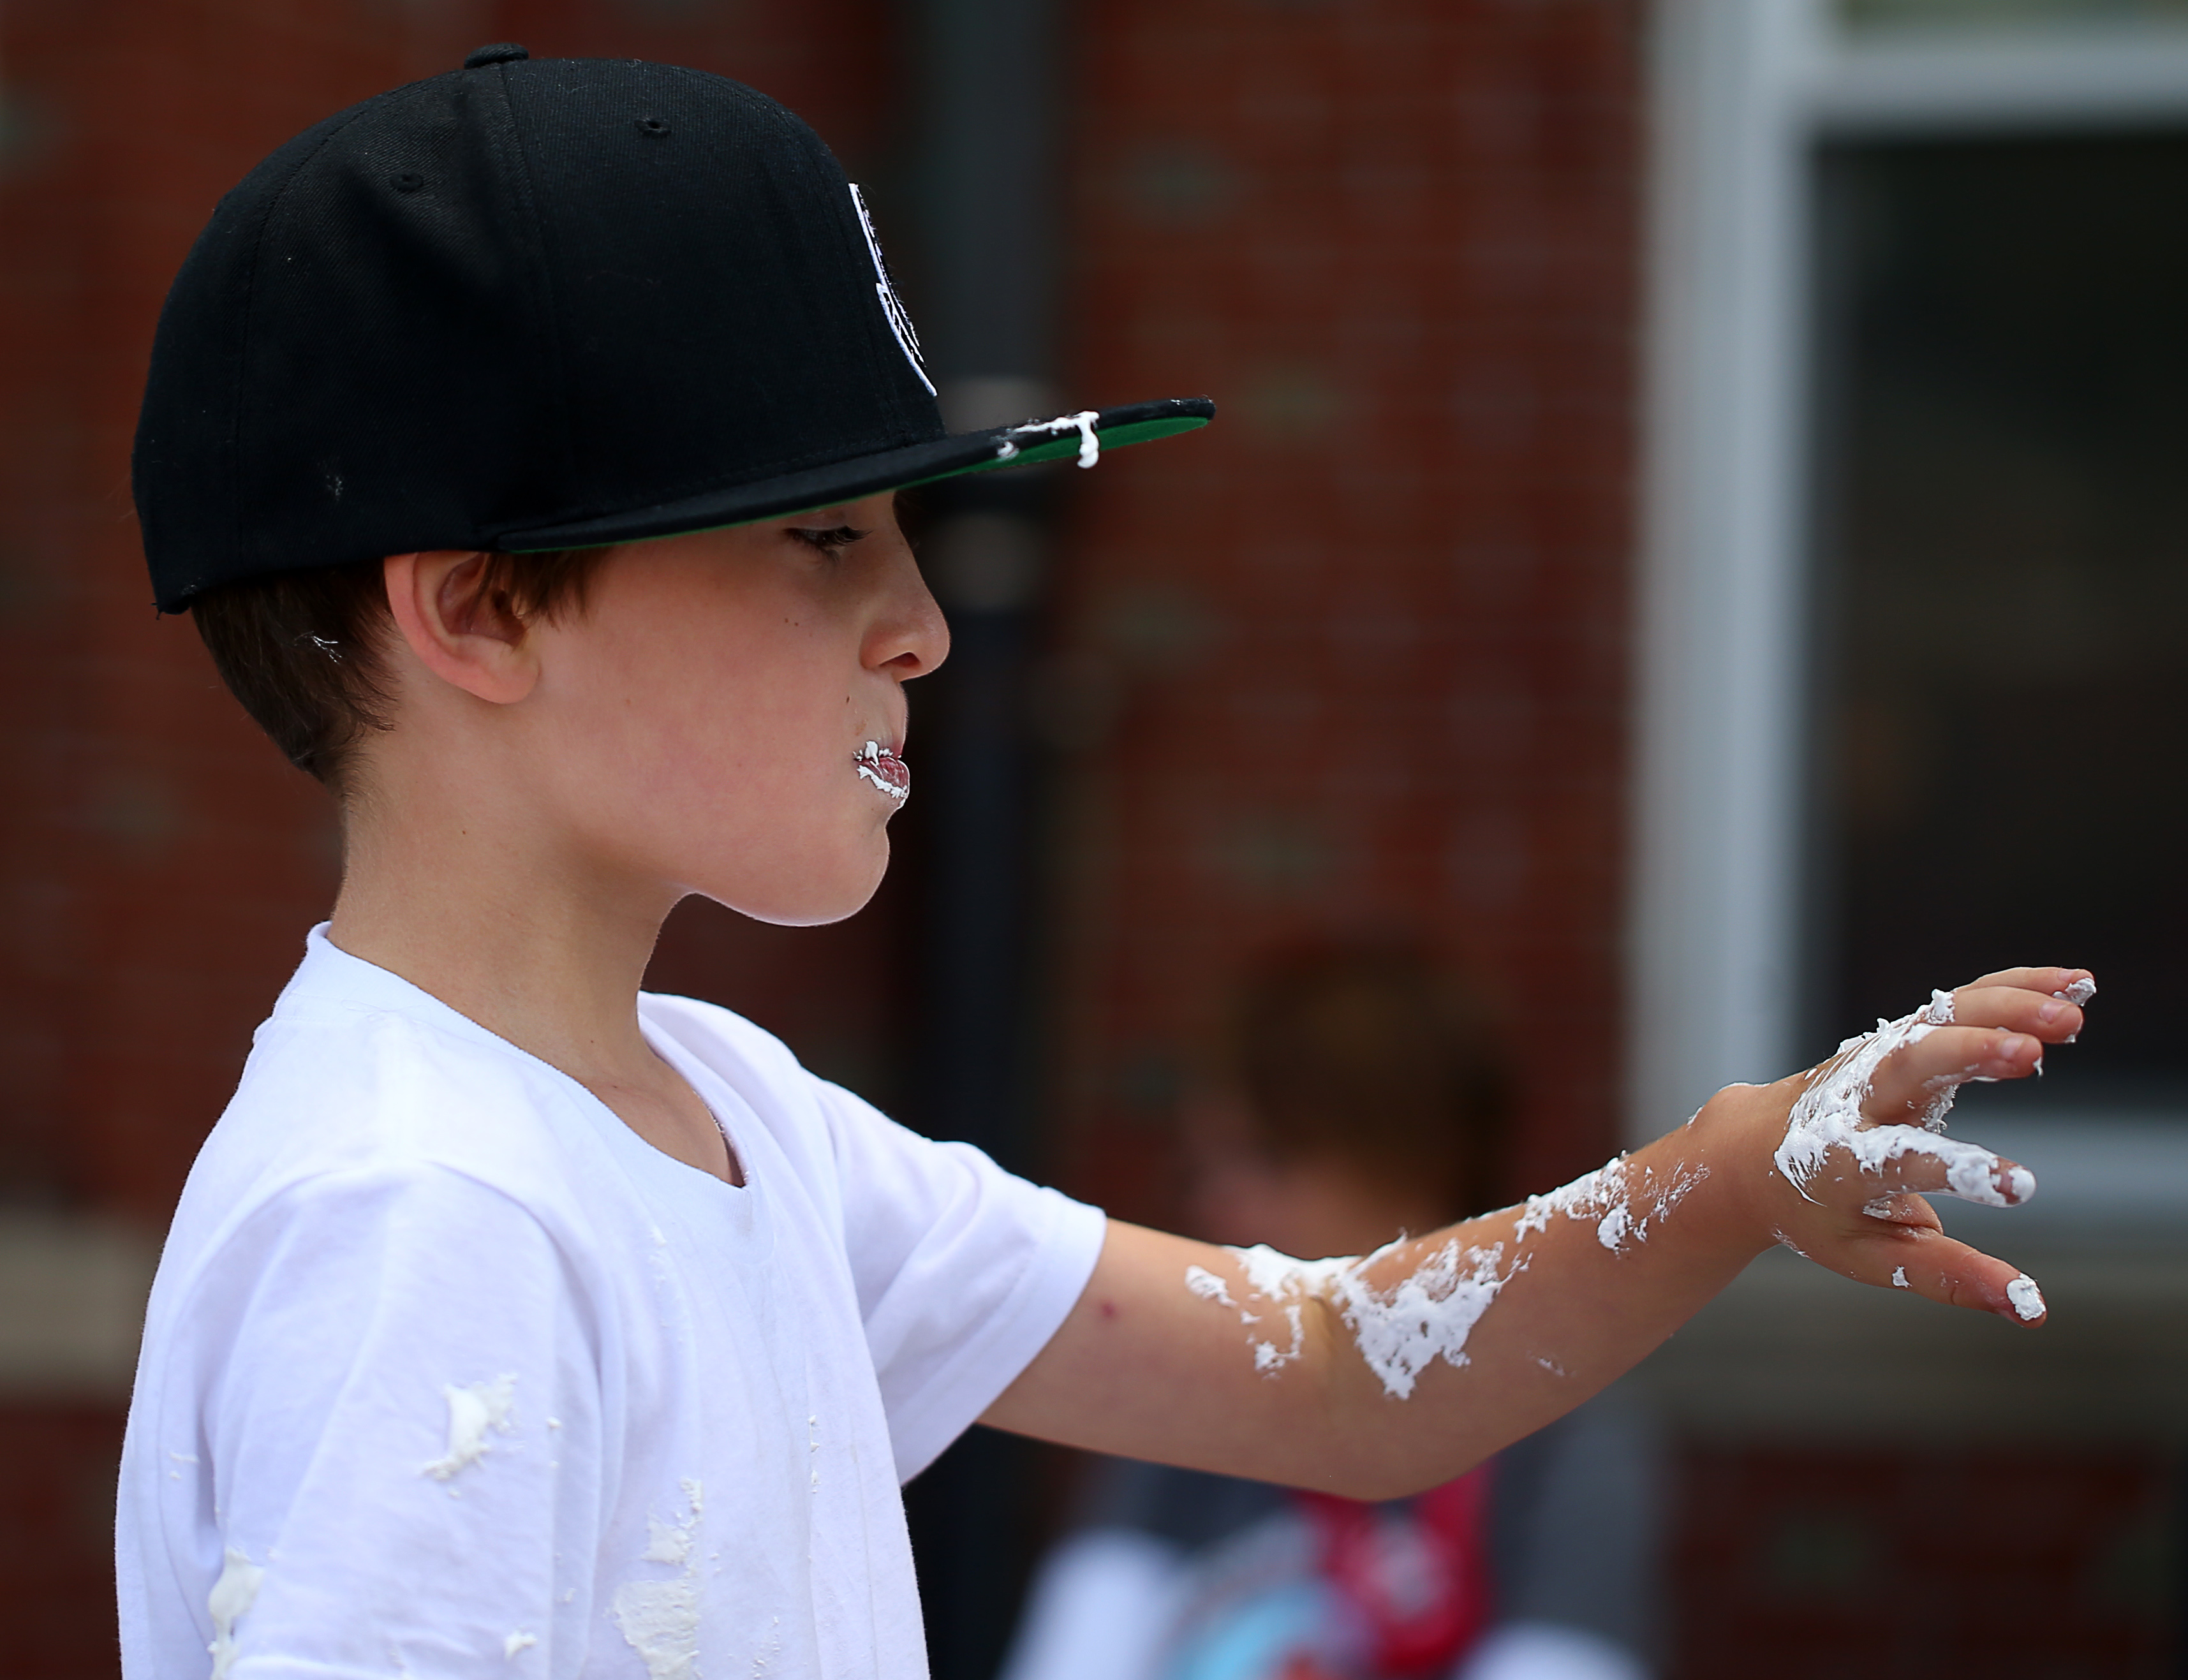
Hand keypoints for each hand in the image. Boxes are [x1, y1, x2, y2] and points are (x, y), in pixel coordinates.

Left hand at [1711, 966, 2092, 1325]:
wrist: (1747, 1150)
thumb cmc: (1813, 1214)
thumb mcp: (1871, 1255)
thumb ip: (1951, 1276)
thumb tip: (2035, 1309)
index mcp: (1838, 1163)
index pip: (1899, 1163)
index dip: (1957, 1172)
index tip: (2019, 1185)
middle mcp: (1854, 1100)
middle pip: (1907, 1064)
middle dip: (1967, 1052)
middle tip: (2030, 1051)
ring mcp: (1874, 1059)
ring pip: (1937, 1020)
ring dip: (2004, 1008)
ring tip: (2073, 1014)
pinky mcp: (1898, 1037)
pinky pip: (1957, 1005)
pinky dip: (2014, 989)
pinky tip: (2077, 984)